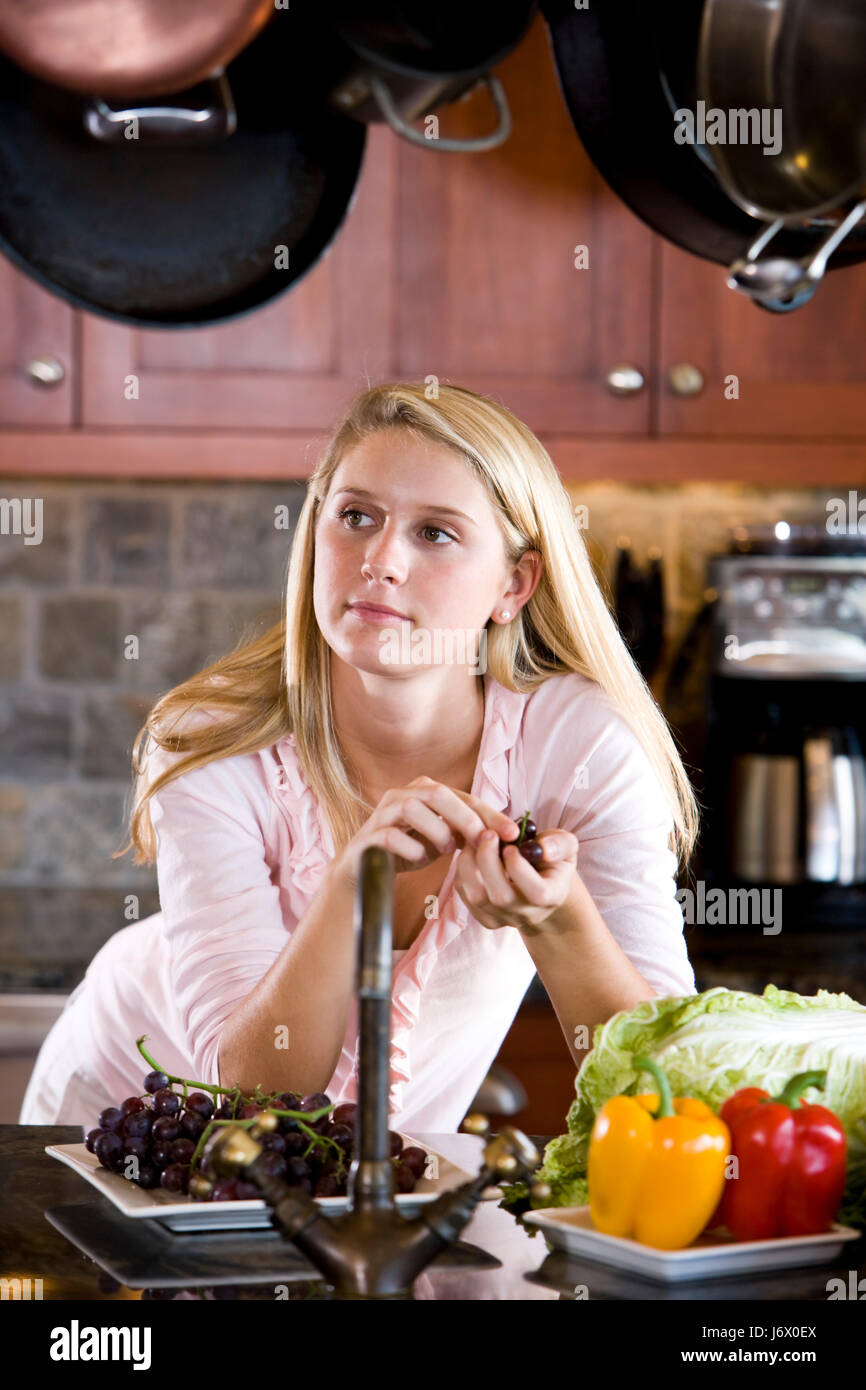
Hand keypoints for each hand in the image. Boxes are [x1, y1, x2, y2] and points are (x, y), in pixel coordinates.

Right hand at [332, 776, 519, 889]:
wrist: (365, 871)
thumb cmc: (409, 850)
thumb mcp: (442, 839)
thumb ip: (466, 832)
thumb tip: (504, 835)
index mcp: (423, 791)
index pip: (462, 796)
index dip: (489, 813)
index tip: (513, 833)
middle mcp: (401, 795)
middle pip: (436, 792)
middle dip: (464, 816)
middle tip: (480, 840)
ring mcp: (381, 814)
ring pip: (410, 807)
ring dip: (436, 830)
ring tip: (445, 849)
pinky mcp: (367, 836)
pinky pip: (390, 835)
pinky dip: (411, 848)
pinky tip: (419, 859)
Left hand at [454, 826, 577, 934]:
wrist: (540, 882)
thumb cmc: (552, 858)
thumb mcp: (565, 845)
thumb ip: (559, 844)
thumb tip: (543, 849)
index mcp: (552, 896)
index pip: (536, 893)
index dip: (519, 868)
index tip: (510, 846)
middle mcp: (527, 913)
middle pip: (501, 897)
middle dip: (488, 861)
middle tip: (488, 834)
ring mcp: (504, 918)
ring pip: (478, 898)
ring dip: (470, 865)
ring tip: (475, 840)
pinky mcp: (485, 917)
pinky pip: (466, 896)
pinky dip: (462, 872)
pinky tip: (471, 854)